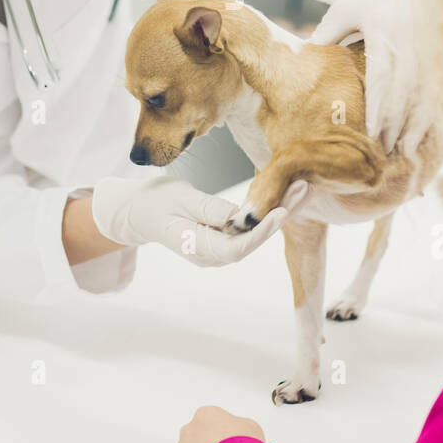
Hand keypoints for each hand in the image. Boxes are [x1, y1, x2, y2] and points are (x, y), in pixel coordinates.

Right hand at [92, 176, 308, 266]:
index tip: (280, 212)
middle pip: (252, 241)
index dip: (260, 232)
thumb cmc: (155, 203)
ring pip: (254, 233)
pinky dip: (267, 209)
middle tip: (303, 190)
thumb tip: (235, 215)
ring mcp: (219, 248)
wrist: (140, 212)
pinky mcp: (224, 236)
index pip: (236, 248)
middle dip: (280, 216)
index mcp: (198, 249)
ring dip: (279, 210)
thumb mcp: (179, 199)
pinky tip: (286, 192)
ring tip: (302, 187)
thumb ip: (207, 208)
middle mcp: (213, 255)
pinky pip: (249, 226)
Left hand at [308, 0, 430, 154]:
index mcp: (384, 30)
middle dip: (398, 126)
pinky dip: (435, 108)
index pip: (384, 79)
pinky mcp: (442, 46)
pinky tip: (428, 129)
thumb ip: (326, 36)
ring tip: (406, 148)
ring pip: (427, 92)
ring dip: (418, 123)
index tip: (374, 136)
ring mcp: (431, 44)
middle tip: (386, 152)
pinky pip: (441, 84)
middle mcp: (412, 40)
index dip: (381, 111)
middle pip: (407, 93)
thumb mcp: (344, 8)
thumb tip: (303, 65)